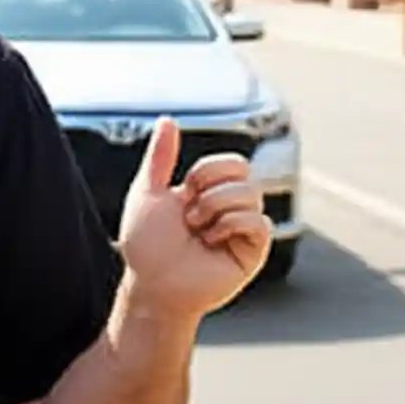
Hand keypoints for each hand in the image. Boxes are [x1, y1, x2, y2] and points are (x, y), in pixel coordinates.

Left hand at [117, 118, 272, 318]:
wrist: (152, 283)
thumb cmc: (146, 244)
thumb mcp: (147, 191)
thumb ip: (160, 156)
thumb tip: (167, 120)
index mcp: (208, 190)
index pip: (231, 162)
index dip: (205, 172)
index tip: (182, 194)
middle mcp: (230, 207)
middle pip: (245, 173)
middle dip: (210, 189)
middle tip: (190, 214)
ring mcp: (243, 228)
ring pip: (251, 194)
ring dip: (214, 210)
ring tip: (198, 232)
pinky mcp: (253, 250)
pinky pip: (258, 221)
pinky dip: (228, 226)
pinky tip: (212, 243)